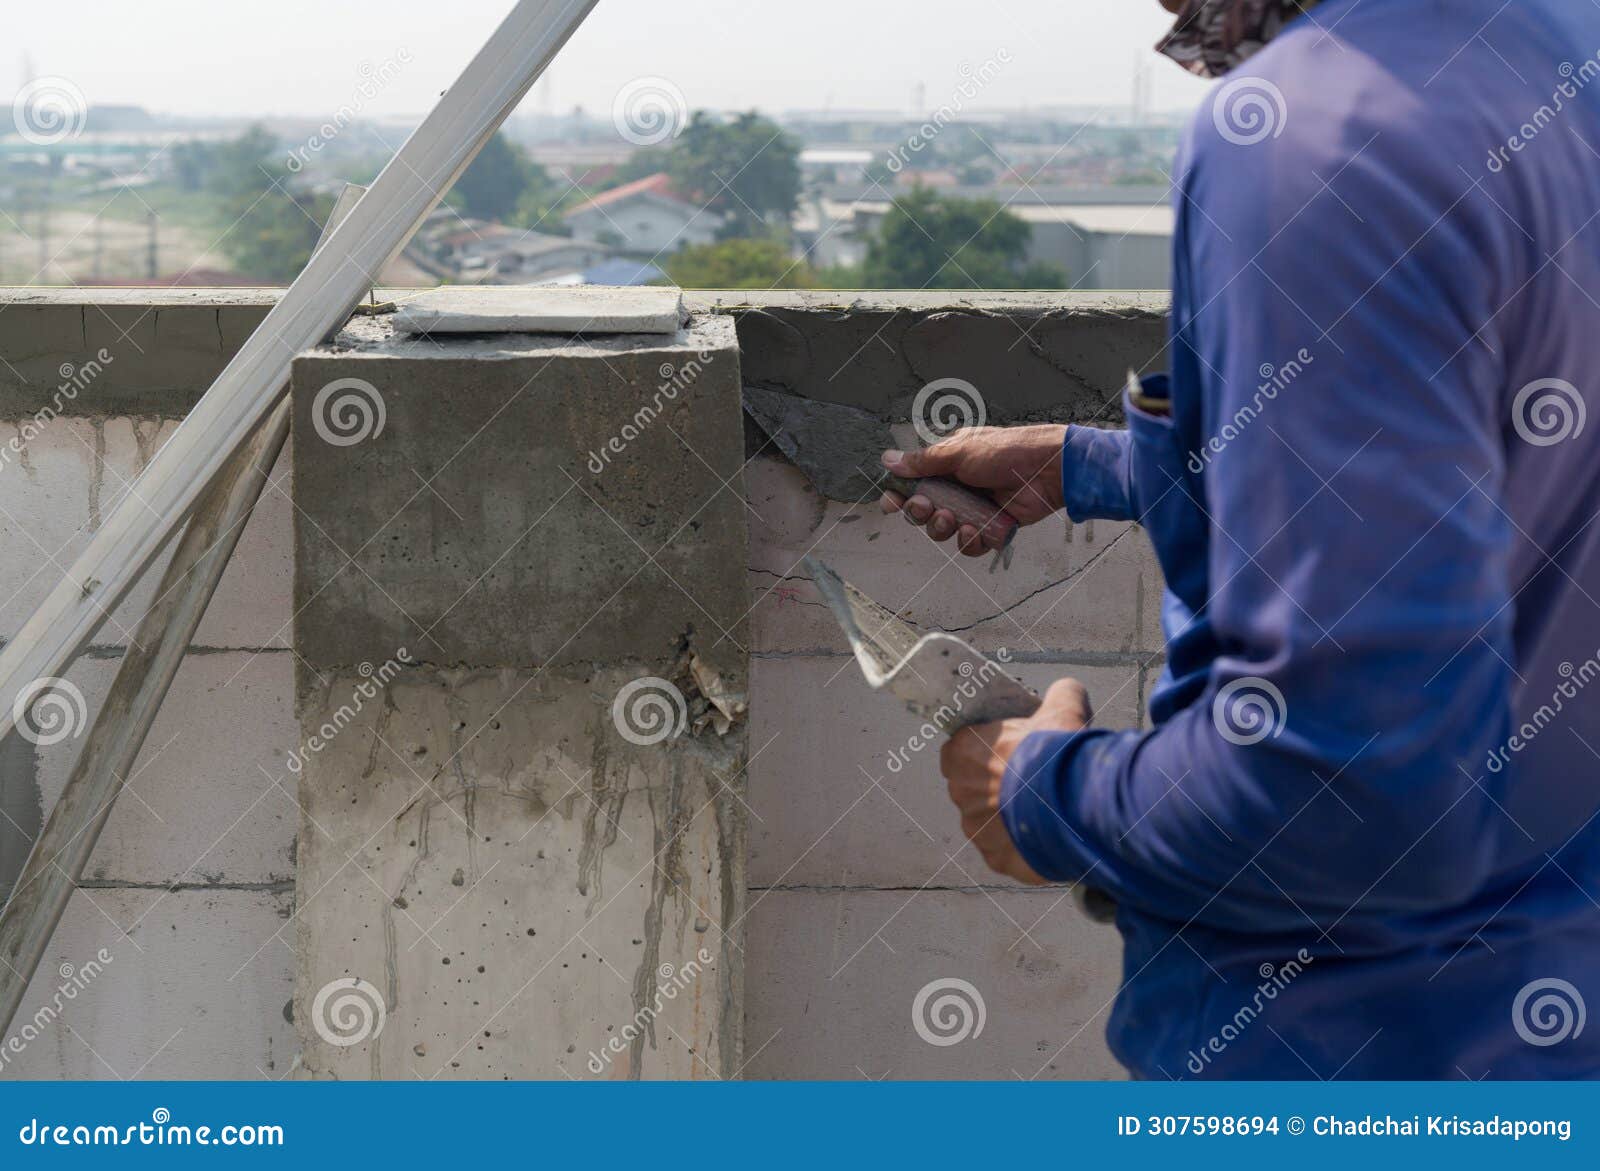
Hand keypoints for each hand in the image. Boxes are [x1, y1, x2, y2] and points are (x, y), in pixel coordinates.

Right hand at [880, 425, 1065, 556]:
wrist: (1048, 469)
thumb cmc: (1005, 451)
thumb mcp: (959, 451)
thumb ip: (922, 461)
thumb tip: (887, 460)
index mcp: (946, 466)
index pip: (913, 484)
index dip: (899, 496)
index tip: (889, 503)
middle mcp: (957, 488)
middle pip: (923, 511)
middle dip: (920, 513)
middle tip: (926, 507)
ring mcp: (974, 509)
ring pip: (944, 531)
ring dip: (942, 528)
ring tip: (954, 519)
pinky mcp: (991, 527)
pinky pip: (970, 544)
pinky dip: (969, 542)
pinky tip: (974, 531)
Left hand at [941, 679, 1091, 883]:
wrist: (1073, 803)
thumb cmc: (1057, 752)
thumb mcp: (1063, 707)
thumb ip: (1059, 694)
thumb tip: (1066, 690)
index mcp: (962, 752)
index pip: (960, 750)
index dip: (985, 751)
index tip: (1010, 752)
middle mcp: (960, 791)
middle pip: (974, 787)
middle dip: (997, 785)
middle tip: (1030, 781)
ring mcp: (976, 829)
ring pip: (989, 821)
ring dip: (1009, 817)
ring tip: (1043, 811)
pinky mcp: (996, 858)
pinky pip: (1007, 850)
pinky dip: (1023, 845)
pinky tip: (1046, 836)